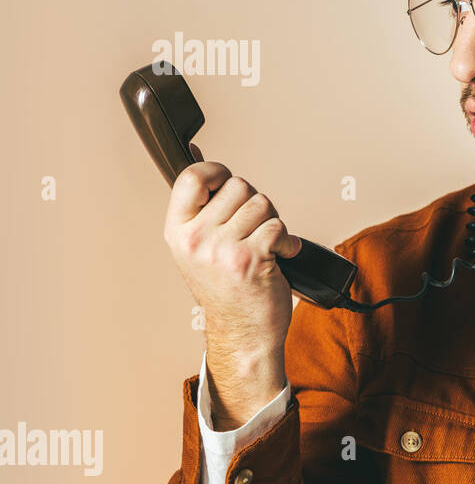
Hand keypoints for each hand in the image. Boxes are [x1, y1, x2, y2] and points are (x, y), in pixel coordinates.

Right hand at [162, 142, 302, 426]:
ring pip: (262, 204)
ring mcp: (220, 250)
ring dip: (273, 223)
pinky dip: (288, 241)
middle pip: (239, 186)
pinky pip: (278, 227)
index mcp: (178, 232)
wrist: (243, 333)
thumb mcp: (200, 246)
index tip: (228, 182)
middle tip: (255, 230)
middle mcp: (195, 239)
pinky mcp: (249, 259)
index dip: (216, 170)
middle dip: (256, 203)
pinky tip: (281, 256)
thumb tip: (195, 150)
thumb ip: (202, 204)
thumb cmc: (227, 288)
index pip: (191, 177)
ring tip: (266, 246)